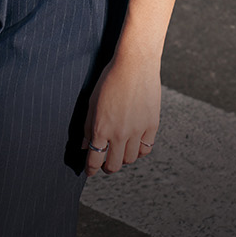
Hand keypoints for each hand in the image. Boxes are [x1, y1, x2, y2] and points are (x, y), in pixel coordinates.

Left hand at [83, 51, 159, 175]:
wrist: (135, 65)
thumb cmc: (110, 80)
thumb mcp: (92, 102)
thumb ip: (87, 127)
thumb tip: (84, 146)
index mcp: (101, 128)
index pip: (94, 160)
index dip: (90, 170)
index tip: (90, 172)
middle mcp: (119, 134)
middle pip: (113, 165)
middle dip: (107, 168)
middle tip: (105, 164)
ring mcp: (137, 131)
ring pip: (130, 159)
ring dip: (123, 159)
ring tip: (120, 151)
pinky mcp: (152, 126)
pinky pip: (146, 149)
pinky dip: (139, 151)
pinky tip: (134, 145)